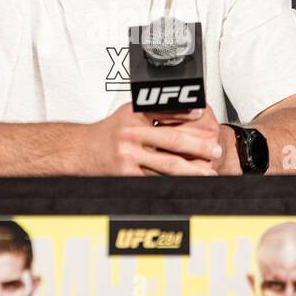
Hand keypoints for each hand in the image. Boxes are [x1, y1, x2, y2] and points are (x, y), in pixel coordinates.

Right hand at [84, 104, 223, 175]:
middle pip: (173, 142)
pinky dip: (173, 182)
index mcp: (133, 117)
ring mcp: (129, 158)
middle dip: (198, 147)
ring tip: (207, 172)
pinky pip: (155, 180)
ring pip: (167, 165)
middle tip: (215, 151)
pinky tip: (186, 184)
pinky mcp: (127, 176)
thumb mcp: (129, 113)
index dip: (187, 115)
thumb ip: (155, 111)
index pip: (166, 113)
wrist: (80, 151)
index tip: (204, 116)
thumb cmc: (108, 132)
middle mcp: (131, 136)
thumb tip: (190, 111)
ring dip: (191, 170)